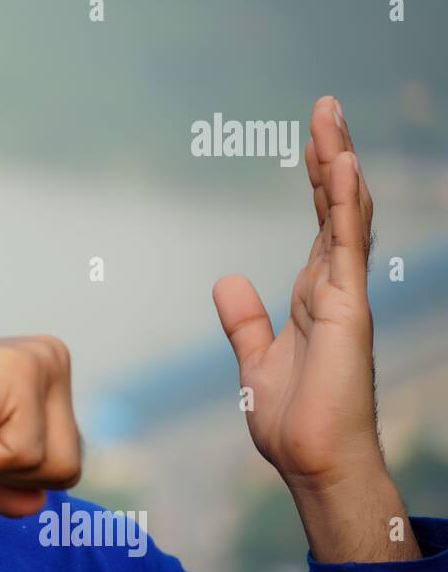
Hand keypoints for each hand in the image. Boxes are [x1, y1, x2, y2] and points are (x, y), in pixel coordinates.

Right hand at [0, 336, 81, 516]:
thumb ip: (10, 485)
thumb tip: (38, 504)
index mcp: (47, 371)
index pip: (68, 463)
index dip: (11, 475)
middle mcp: (52, 357)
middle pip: (72, 468)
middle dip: (10, 475)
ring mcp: (38, 363)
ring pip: (60, 467)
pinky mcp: (17, 376)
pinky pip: (25, 458)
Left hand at [212, 96, 380, 493]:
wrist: (312, 462)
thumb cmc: (292, 422)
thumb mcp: (254, 361)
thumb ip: (245, 320)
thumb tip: (226, 279)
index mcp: (313, 298)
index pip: (317, 226)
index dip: (317, 183)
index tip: (313, 142)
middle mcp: (333, 288)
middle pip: (333, 209)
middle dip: (329, 158)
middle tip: (324, 109)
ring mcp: (343, 295)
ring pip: (342, 215)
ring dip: (337, 165)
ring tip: (330, 117)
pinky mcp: (346, 308)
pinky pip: (342, 244)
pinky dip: (342, 202)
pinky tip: (342, 164)